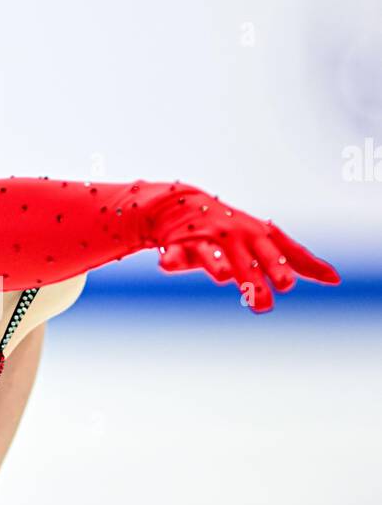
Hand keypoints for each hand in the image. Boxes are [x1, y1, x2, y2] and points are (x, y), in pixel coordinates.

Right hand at [151, 186, 340, 312]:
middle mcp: (234, 235)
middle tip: (261, 301)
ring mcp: (207, 238)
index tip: (288, 284)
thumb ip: (300, 260)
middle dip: (254, 276)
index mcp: (258, 236)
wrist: (182, 203)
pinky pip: (177, 253)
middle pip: (245, 259)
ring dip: (217, 265)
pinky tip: (167, 266)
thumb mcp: (267, 239)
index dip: (279, 266)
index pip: (272, 252)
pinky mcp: (181, 244)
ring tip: (222, 276)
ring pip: (213, 255)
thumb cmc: (233, 228)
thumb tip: (336, 279)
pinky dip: (173, 259)